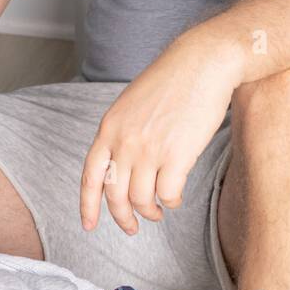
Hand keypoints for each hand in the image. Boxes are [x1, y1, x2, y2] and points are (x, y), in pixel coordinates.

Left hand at [80, 24, 238, 235]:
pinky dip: (170, 202)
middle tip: (132, 227)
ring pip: (141, 199)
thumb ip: (122, 133)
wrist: (201, 63)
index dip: (88, 206)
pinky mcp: (177, 155)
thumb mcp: (132, 103)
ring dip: (150, 212)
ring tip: (158, 211)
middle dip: (122, 218)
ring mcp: (150, 149)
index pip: (90, 176)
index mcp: (110, 127)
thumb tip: (120, 165)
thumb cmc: (172, 80)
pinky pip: (168, 194)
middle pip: (114, 195)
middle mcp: (125, 141)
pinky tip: (175, 197)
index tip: (89, 225)